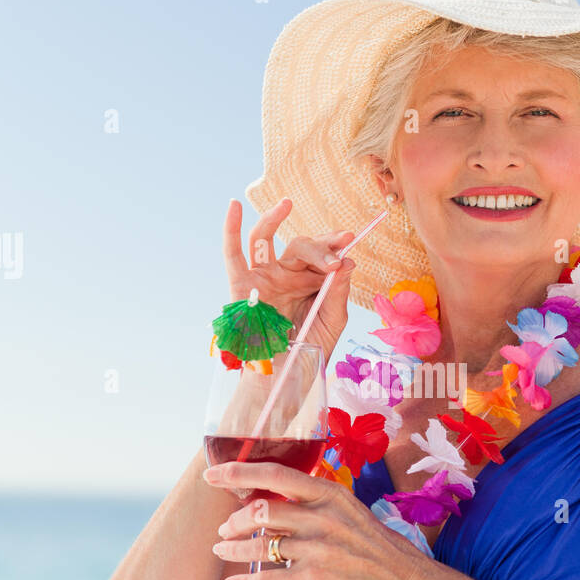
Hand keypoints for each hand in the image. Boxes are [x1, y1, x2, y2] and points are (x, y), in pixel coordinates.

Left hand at [202, 460, 432, 579]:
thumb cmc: (377, 548)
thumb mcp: (351, 512)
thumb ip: (316, 502)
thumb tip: (274, 498)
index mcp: (331, 493)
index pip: (276, 475)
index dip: (239, 472)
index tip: (213, 473)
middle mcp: (323, 517)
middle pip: (262, 511)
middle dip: (234, 520)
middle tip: (223, 528)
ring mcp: (319, 548)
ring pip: (260, 545)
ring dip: (233, 549)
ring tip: (221, 551)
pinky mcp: (315, 578)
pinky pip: (268, 578)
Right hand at [223, 197, 355, 368]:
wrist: (287, 375)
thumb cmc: (310, 349)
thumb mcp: (332, 320)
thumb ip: (338, 290)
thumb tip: (347, 261)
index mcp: (308, 281)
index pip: (320, 253)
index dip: (334, 245)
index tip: (349, 239)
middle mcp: (285, 275)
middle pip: (299, 246)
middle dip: (319, 245)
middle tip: (338, 247)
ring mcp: (262, 278)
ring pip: (265, 240)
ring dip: (274, 219)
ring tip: (286, 204)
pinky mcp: (241, 287)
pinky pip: (233, 256)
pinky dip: (230, 230)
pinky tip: (233, 208)